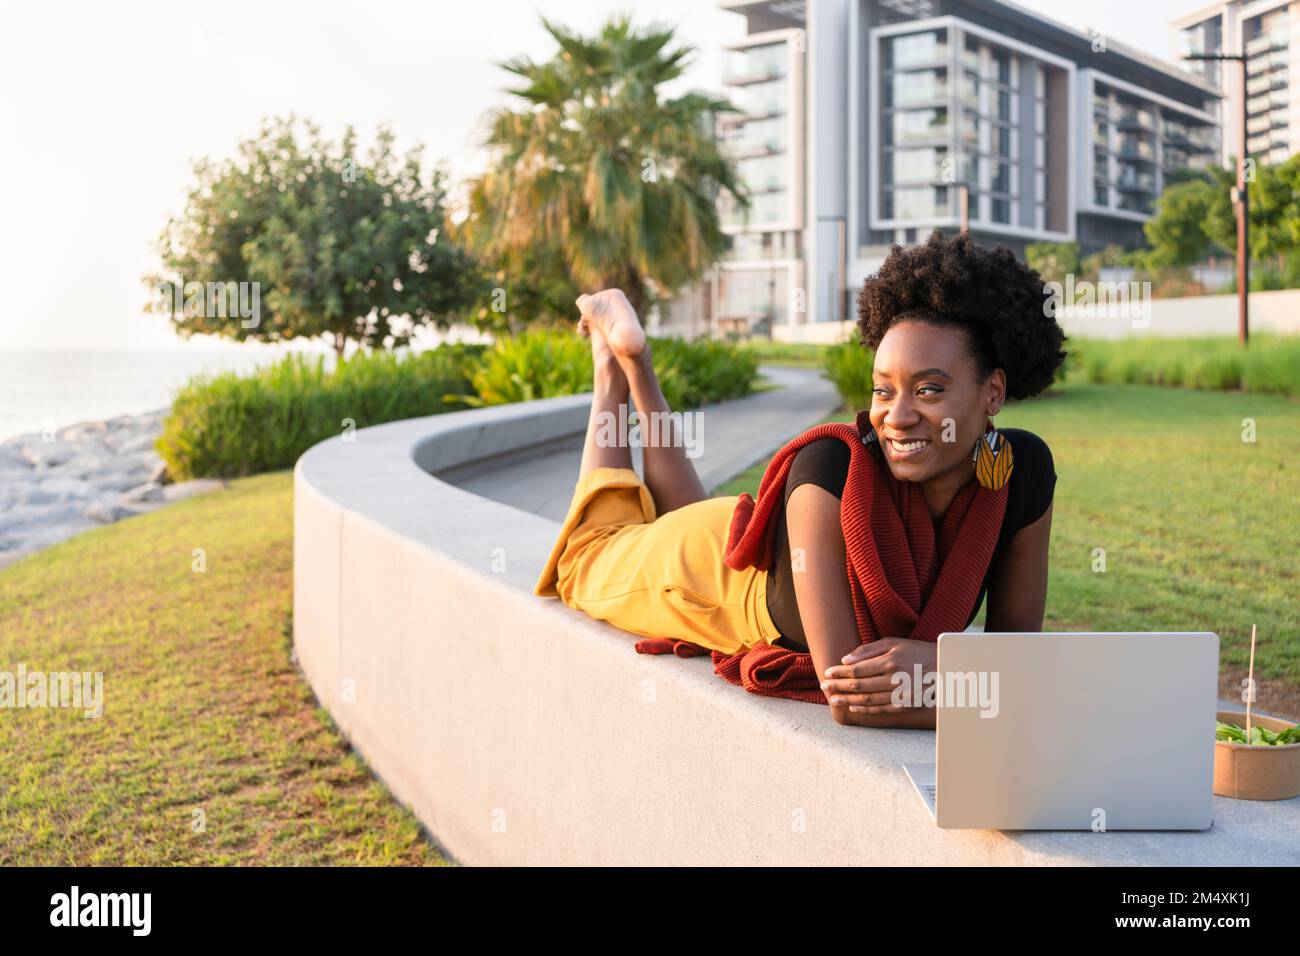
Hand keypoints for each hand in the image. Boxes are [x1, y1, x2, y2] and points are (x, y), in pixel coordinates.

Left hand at [820, 636, 936, 714]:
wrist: (945, 667)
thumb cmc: (916, 651)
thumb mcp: (894, 643)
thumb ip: (869, 650)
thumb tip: (845, 659)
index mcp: (890, 661)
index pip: (857, 669)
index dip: (839, 672)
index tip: (827, 672)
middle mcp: (894, 679)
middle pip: (859, 685)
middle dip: (838, 686)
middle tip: (823, 686)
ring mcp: (901, 695)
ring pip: (867, 699)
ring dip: (847, 699)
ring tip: (832, 699)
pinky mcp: (906, 705)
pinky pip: (881, 709)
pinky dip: (865, 710)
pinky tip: (852, 707)